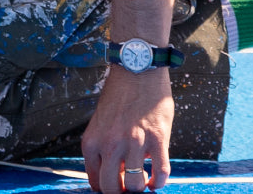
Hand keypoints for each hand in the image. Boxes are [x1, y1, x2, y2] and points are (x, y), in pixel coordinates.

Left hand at [83, 68, 172, 192]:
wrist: (137, 71)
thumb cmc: (118, 97)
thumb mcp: (100, 124)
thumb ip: (104, 148)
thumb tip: (115, 174)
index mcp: (91, 142)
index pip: (94, 182)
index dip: (106, 189)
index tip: (115, 185)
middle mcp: (110, 145)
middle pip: (111, 189)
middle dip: (121, 193)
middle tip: (128, 185)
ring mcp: (134, 143)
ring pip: (135, 186)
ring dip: (140, 188)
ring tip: (143, 180)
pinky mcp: (158, 139)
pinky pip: (161, 173)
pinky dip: (159, 183)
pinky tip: (156, 180)